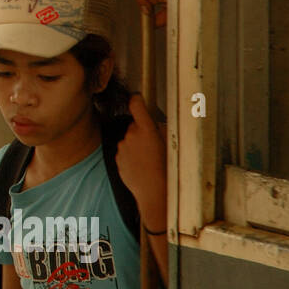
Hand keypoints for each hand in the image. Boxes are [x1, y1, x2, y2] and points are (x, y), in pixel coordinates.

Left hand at [115, 94, 167, 221]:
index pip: (136, 105)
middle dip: (141, 131)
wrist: (153, 191)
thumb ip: (160, 130)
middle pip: (134, 125)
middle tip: (153, 144)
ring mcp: (122, 147)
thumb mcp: (170, 144)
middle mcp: (131, 135)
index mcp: (146, 129)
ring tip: (148, 159)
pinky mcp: (117, 158)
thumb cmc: (166, 168)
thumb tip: (155, 123)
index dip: (137, 100)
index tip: (138, 98)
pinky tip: (141, 166)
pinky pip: (124, 152)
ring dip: (135, 144)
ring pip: (129, 139)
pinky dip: (130, 156)